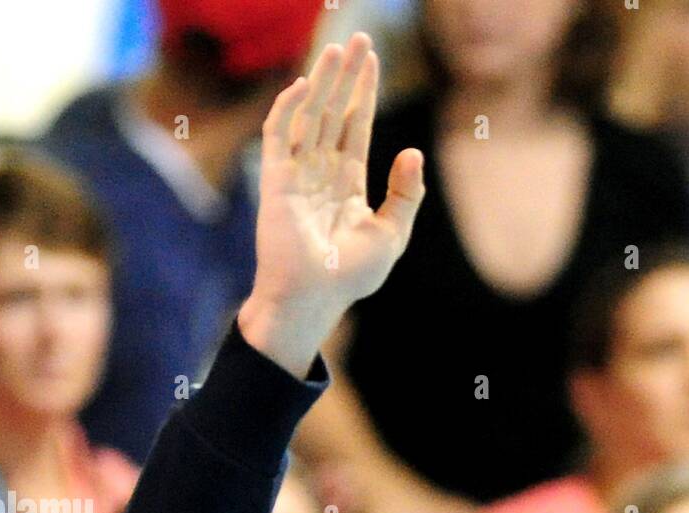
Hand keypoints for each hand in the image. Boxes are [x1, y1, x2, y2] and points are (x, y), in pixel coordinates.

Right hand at [239, 32, 424, 376]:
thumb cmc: (350, 276)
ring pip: (311, 115)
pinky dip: (290, 109)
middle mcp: (321, 172)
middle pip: (334, 112)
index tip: (371, 59)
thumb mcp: (391, 234)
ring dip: (323, 81)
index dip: (363, 93)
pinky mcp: (276, 180)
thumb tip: (412, 151)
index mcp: (347, 183)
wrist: (315, 298)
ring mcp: (297, 173)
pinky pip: (280, 135)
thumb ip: (406, 194)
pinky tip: (307, 85)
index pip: (356, 126)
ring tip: (338, 47)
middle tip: (356, 38)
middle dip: (345, 76)